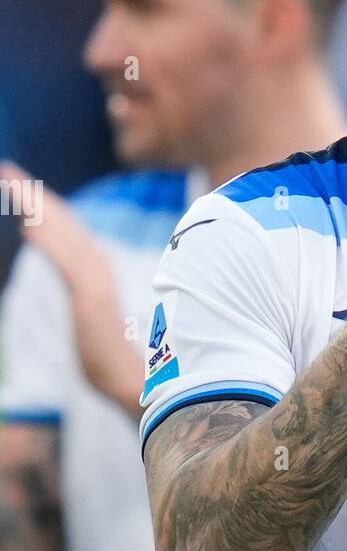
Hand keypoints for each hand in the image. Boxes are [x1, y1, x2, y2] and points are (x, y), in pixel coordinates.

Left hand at [0, 161, 142, 419]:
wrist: (130, 381)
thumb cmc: (112, 355)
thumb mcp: (94, 316)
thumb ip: (89, 296)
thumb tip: (84, 291)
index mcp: (97, 268)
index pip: (68, 228)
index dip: (45, 204)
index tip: (22, 185)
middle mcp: (97, 267)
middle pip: (62, 221)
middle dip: (32, 194)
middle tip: (7, 169)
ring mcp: (94, 280)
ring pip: (62, 234)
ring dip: (35, 207)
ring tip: (11, 184)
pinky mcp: (90, 297)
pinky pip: (64, 263)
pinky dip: (47, 241)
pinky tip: (27, 224)